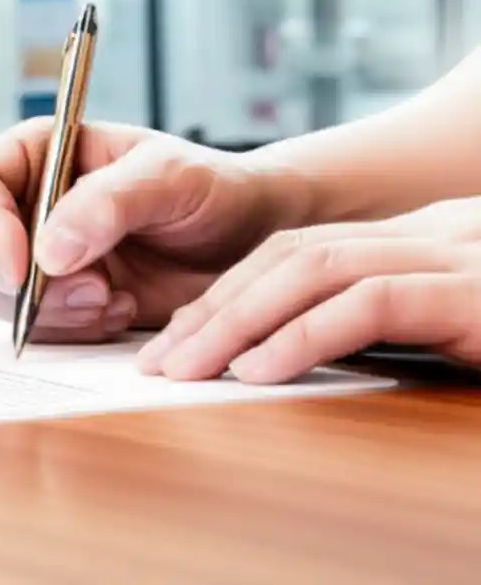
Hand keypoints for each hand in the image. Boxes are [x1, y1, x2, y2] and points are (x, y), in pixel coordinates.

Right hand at [0, 120, 301, 340]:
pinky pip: (38, 328)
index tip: (24, 265)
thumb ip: (108, 203)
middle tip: (93, 288)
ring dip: (55, 311)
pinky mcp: (63, 301)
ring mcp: (42, 258)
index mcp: (40, 155)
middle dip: (27, 283)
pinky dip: (76, 330)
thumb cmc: (214, 189)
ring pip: (2, 297)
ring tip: (115, 298)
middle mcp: (29, 205)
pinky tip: (122, 309)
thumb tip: (49, 250)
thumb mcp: (170, 178)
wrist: (251, 241)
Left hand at [139, 197, 480, 381]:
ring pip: (312, 270)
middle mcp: (424, 235)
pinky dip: (303, 336)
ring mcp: (448, 257)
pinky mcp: (473, 294)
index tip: (175, 341)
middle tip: (158, 360)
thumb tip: (290, 357)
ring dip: (238, 320)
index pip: (294, 252)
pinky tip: (257, 370)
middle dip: (213, 308)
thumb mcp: (450, 324)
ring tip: (186, 368)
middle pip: (288, 256)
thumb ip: (381, 325)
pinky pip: (369, 306)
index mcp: (412, 239)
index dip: (227, 294)